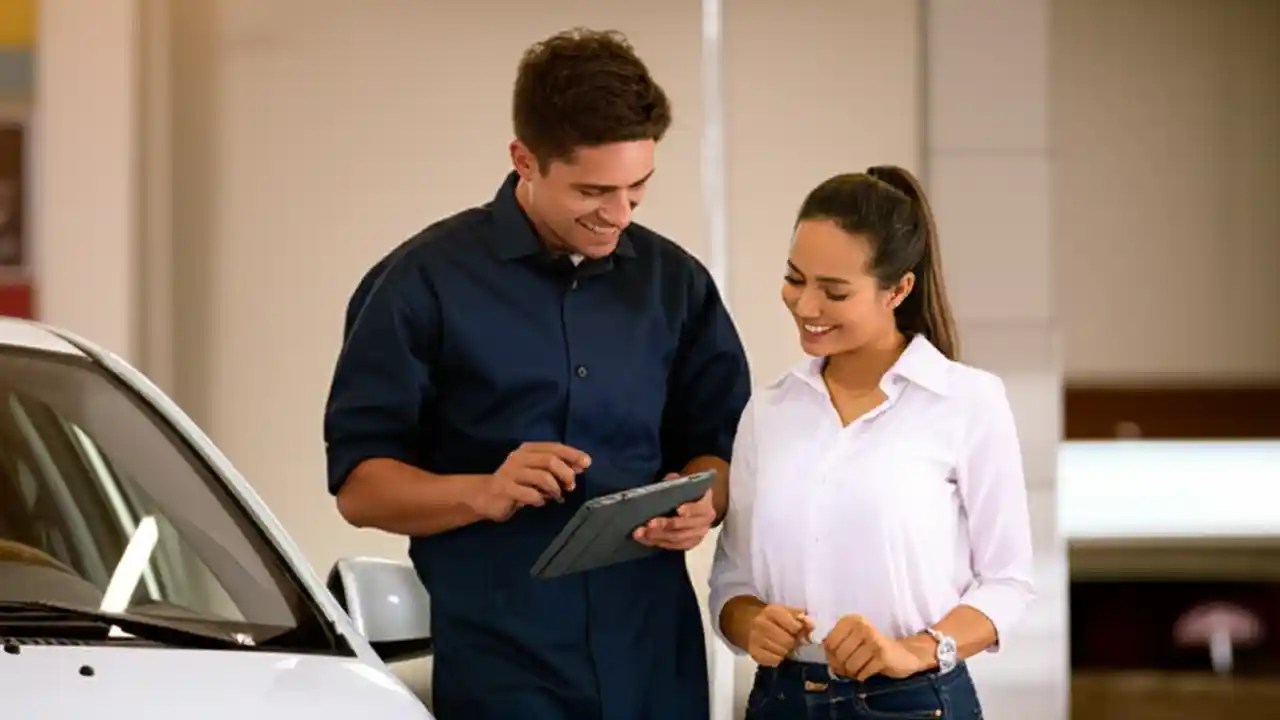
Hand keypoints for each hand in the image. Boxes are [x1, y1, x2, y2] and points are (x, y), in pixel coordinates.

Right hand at [473, 442, 590, 521]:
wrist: (485, 497)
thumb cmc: (517, 484)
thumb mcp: (537, 472)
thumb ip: (556, 467)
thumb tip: (581, 466)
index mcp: (528, 449)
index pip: (555, 447)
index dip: (573, 454)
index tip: (587, 464)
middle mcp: (519, 457)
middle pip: (550, 460)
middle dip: (566, 474)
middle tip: (571, 486)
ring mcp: (511, 473)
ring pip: (543, 477)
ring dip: (555, 489)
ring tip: (556, 496)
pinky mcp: (505, 489)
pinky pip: (531, 495)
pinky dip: (540, 500)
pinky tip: (540, 502)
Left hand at [633, 474, 715, 549]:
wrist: (694, 507)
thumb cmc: (687, 494)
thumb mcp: (684, 484)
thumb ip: (678, 481)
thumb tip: (670, 479)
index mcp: (706, 506)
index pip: (700, 509)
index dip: (690, 510)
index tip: (678, 509)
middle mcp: (704, 524)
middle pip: (685, 527)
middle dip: (667, 525)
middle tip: (650, 524)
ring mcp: (697, 536)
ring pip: (677, 539)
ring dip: (658, 536)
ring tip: (642, 533)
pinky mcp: (688, 545)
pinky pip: (672, 546)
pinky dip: (657, 542)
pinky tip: (644, 538)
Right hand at [746, 603, 814, 666]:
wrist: (746, 622)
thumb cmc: (771, 617)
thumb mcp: (785, 611)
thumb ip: (800, 617)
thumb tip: (812, 625)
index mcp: (772, 611)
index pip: (795, 626)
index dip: (799, 630)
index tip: (797, 630)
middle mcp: (761, 624)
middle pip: (788, 641)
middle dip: (792, 641)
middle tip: (790, 639)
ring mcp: (756, 640)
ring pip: (782, 652)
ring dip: (786, 650)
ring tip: (782, 644)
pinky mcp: (754, 653)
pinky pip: (774, 660)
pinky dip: (778, 657)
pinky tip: (775, 650)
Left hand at [822, 614, 931, 680]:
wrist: (904, 654)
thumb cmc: (872, 648)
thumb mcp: (852, 640)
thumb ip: (836, 643)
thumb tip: (823, 652)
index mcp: (851, 620)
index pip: (829, 643)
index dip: (831, 656)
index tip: (839, 659)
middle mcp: (862, 626)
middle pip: (839, 655)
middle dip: (842, 667)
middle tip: (850, 668)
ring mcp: (873, 639)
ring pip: (849, 665)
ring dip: (852, 673)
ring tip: (859, 669)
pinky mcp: (882, 655)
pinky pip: (862, 673)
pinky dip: (862, 676)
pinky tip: (869, 671)